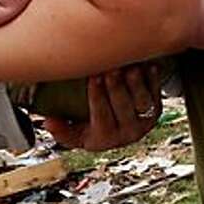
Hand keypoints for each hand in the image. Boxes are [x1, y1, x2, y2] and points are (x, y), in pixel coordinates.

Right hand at [42, 65, 161, 150]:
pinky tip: (146, 65)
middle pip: (123, 107)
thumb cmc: (92, 127)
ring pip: (142, 101)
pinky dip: (152, 79)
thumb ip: (60, 130)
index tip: (93, 77)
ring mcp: (144, 122)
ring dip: (136, 82)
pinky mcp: (156, 111)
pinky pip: (156, 94)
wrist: (121, 130)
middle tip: (110, 67)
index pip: (101, 116)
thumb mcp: (75, 134)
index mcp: (105, 139)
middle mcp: (127, 134)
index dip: (97, 96)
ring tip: (129, 65)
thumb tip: (47, 121)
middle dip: (116, 86)